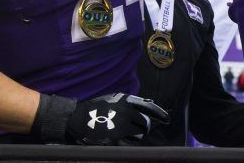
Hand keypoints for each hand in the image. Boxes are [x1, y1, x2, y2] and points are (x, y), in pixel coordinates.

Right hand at [35, 92, 167, 144]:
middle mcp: (126, 113)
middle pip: (146, 123)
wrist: (77, 119)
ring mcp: (120, 127)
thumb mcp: (115, 98)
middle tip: (143, 130)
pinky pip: (129, 144)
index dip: (160, 114)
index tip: (167, 119)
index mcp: (127, 101)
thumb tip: (151, 102)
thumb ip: (132, 101)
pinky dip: (129, 143)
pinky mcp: (114, 139)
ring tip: (130, 135)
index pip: (149, 107)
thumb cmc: (97, 108)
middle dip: (146, 127)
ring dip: (138, 136)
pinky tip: (125, 141)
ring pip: (139, 135)